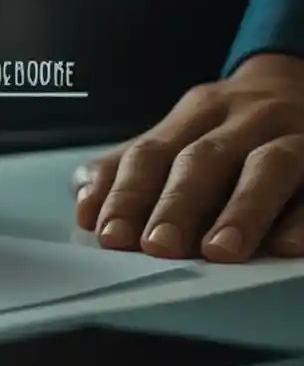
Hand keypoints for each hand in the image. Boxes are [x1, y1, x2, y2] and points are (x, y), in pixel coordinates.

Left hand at [74, 54, 303, 261]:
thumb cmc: (236, 124)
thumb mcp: (185, 130)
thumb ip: (137, 166)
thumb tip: (83, 200)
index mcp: (196, 114)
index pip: (152, 152)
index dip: (126, 192)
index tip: (107, 233)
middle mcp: (242, 119)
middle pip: (202, 159)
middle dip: (175, 205)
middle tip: (156, 247)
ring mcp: (293, 134)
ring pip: (265, 167)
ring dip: (239, 211)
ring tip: (218, 251)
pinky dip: (303, 216)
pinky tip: (287, 244)